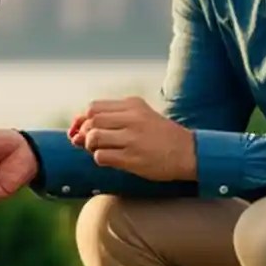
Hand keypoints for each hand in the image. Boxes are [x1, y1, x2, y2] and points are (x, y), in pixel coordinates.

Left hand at [68, 96, 196, 181]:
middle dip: (85, 134)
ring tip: (101, 151)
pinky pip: (102, 156)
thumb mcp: (142, 116)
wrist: (189, 153)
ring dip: (91, 147)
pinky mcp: (133, 158)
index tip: (81, 130)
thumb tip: (76, 130)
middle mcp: (132, 118)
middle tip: (92, 143)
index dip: (82, 120)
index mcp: (133, 105)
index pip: (94, 107)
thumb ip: (114, 118)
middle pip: (91, 121)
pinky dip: (100, 159)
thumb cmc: (162, 136)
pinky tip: (110, 160)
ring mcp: (132, 138)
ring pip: (94, 138)